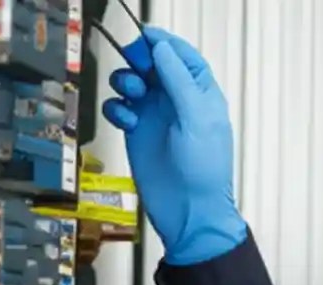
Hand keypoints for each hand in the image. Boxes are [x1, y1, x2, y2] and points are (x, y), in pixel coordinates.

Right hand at [102, 27, 245, 264]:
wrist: (188, 210)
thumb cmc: (204, 171)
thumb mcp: (198, 119)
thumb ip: (180, 81)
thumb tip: (164, 49)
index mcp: (201, 96)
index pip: (183, 58)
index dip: (166, 43)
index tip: (147, 35)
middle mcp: (178, 103)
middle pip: (154, 65)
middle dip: (141, 60)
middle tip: (134, 64)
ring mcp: (155, 117)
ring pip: (133, 83)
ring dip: (127, 82)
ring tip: (132, 95)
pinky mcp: (137, 132)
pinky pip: (119, 108)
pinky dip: (117, 109)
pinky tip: (126, 121)